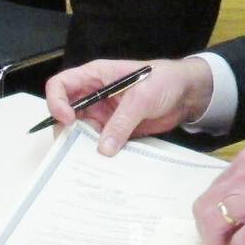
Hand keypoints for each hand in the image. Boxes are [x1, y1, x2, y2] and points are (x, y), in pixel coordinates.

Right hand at [44, 58, 214, 154]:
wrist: (187, 95)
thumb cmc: (165, 81)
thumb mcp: (143, 97)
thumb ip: (122, 121)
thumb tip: (103, 149)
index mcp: (94, 77)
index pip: (61, 85)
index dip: (57, 102)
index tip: (68, 120)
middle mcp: (94, 96)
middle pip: (65, 113)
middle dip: (66, 131)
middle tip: (74, 150)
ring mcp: (103, 115)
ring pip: (81, 133)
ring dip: (82, 147)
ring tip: (88, 164)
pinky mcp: (115, 132)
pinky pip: (99, 145)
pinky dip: (99, 156)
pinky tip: (103, 168)